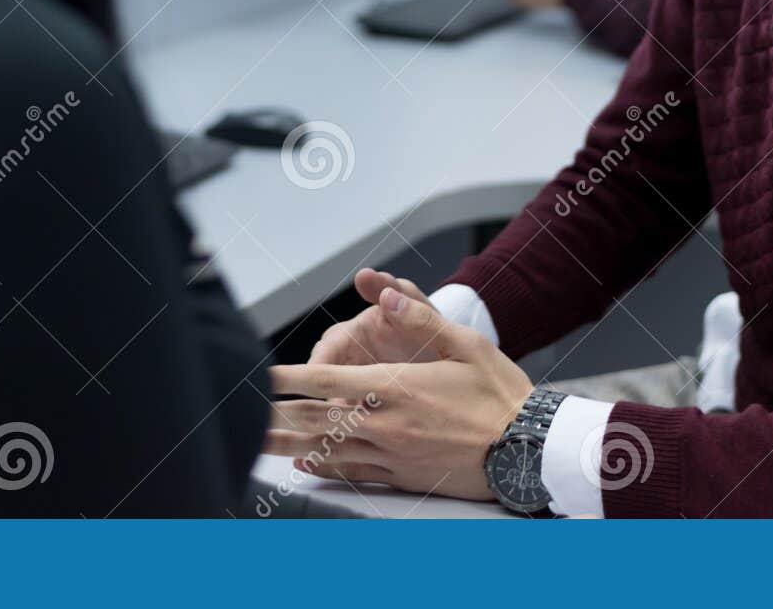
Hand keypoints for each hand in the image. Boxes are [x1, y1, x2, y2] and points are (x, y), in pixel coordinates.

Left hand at [268, 287, 534, 500]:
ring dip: (292, 444)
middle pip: (318, 421)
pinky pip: (356, 472)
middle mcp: (387, 424)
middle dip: (276, 416)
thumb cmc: (501, 396)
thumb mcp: (466, 345)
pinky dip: (326, 468)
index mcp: (396, 388)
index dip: (289, 380)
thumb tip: (388, 295)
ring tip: (261, 442)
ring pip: (330, 450)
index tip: (258, 378)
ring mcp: (394, 454)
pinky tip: (308, 464)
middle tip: (243, 416)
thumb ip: (421, 319)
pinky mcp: (405, 476)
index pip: (328, 381)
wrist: (529, 450)